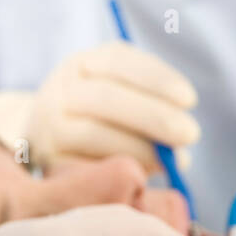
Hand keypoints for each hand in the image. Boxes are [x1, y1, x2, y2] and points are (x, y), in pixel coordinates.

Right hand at [0, 41, 199, 172]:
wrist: (44, 136)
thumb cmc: (101, 113)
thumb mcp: (122, 92)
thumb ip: (152, 105)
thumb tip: (180, 147)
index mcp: (83, 63)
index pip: (118, 61)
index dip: (156, 79)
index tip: (190, 99)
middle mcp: (60, 89)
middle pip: (105, 98)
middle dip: (153, 115)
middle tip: (190, 133)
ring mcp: (48, 125)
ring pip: (94, 133)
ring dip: (140, 149)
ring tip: (170, 160)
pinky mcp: (49, 160)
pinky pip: (86, 166)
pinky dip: (118, 170)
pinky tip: (142, 174)